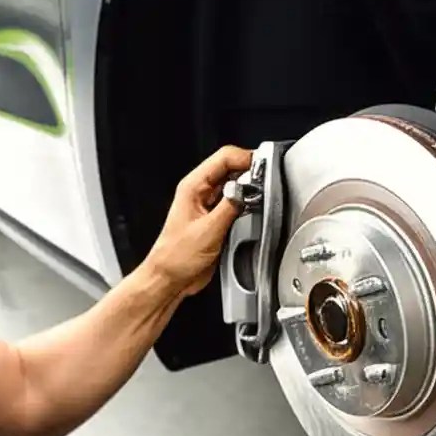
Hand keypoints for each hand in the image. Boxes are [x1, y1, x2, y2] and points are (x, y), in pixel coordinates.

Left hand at [143, 145, 252, 296]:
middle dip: (250, 173)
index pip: (224, 157)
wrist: (170, 278)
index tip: (264, 168)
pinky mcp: (215, 218)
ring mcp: (207, 205)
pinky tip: (252, 211)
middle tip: (266, 184)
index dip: (246, 158)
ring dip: (248, 189)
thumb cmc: (176, 257)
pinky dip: (245, 204)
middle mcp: (199, 192)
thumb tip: (248, 190)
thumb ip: (231, 207)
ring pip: (234, 185)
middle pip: (231, 168)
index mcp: (193, 186)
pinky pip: (234, 202)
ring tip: (260, 197)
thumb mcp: (208, 230)